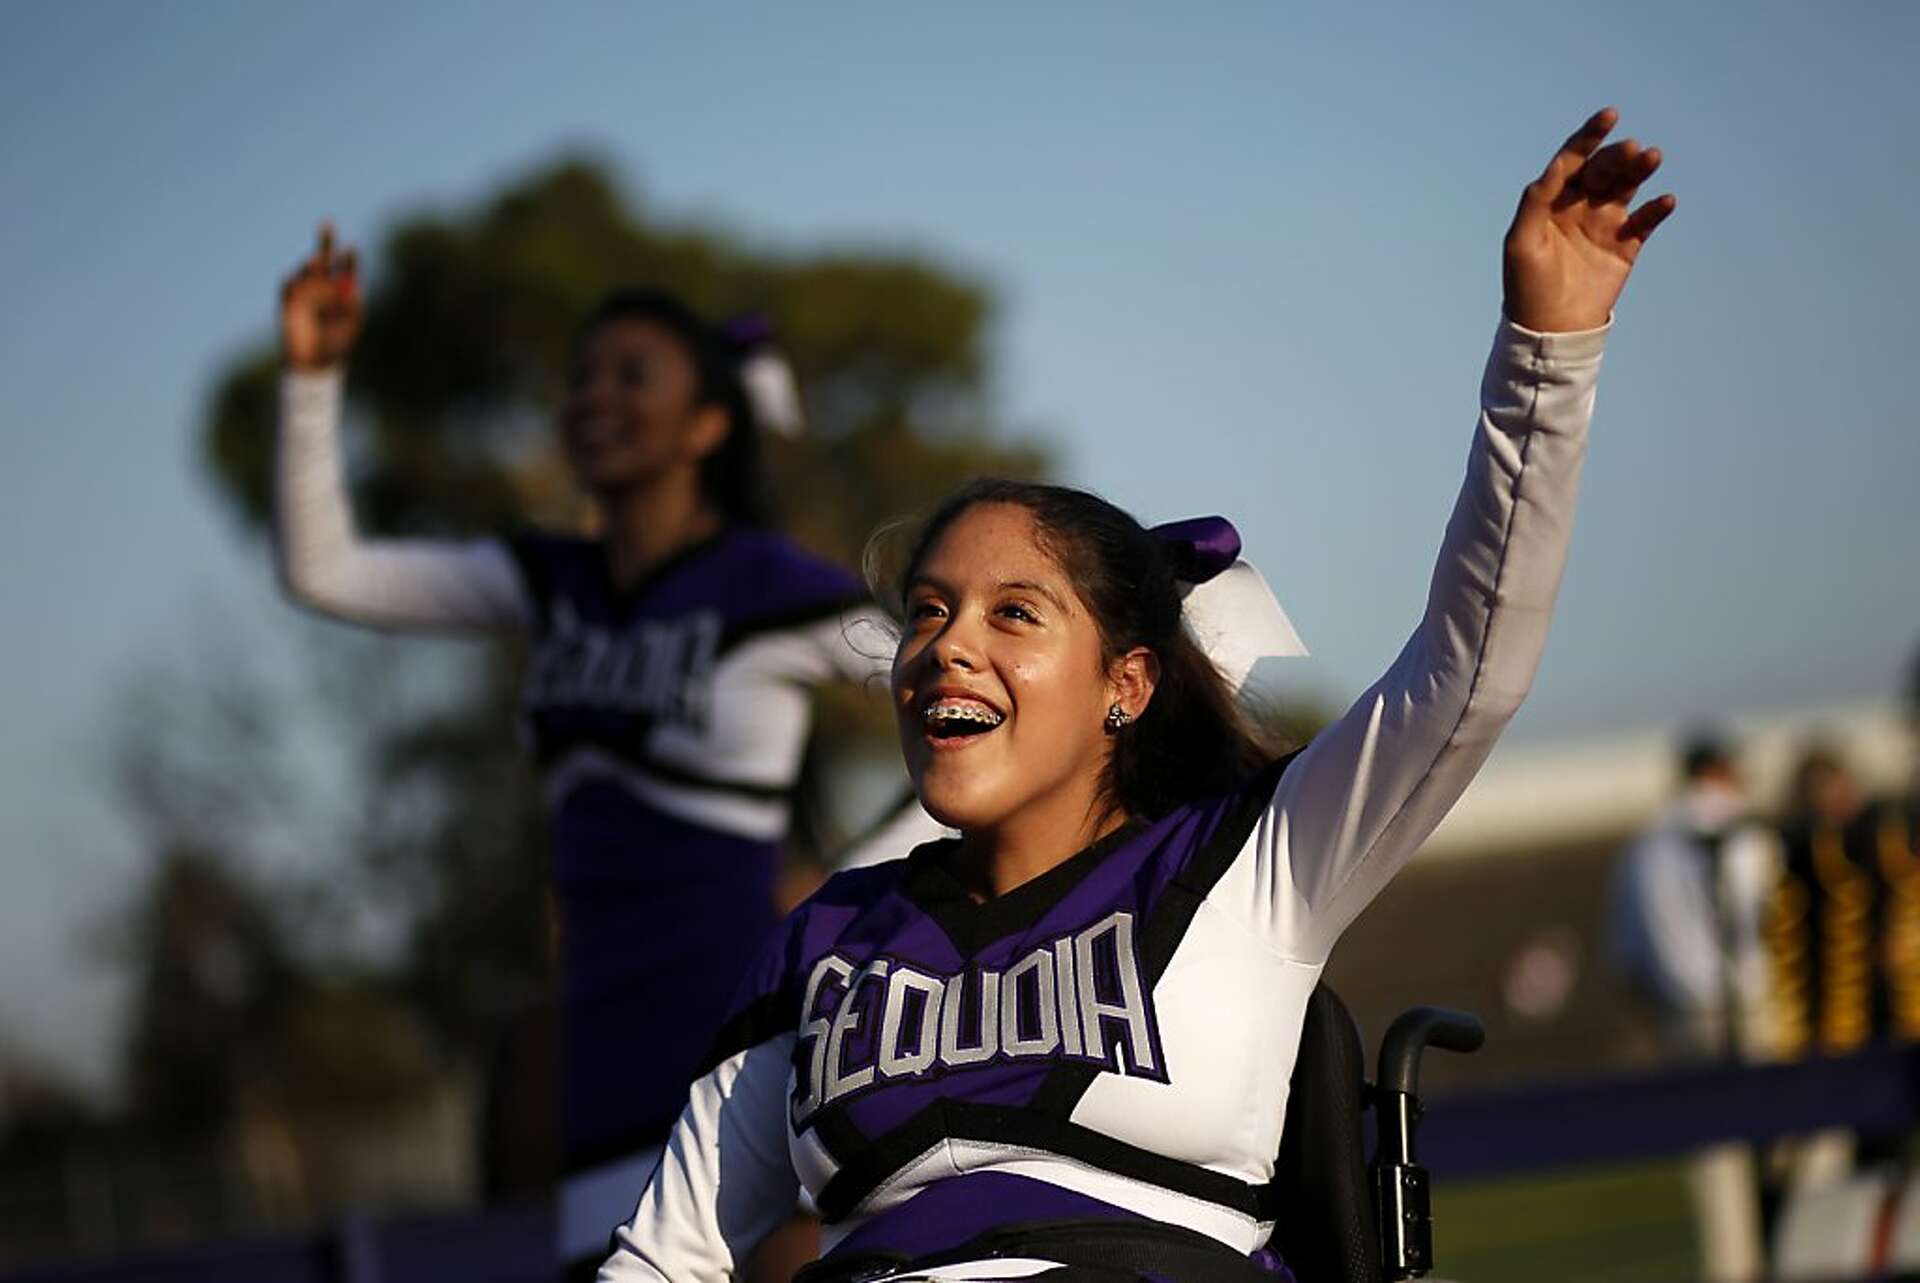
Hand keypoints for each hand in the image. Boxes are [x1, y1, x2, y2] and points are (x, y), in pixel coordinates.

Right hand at [280, 223, 361, 371]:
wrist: (315, 362)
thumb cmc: (338, 343)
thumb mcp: (351, 323)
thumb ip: (352, 304)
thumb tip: (351, 283)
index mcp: (343, 290)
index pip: (347, 267)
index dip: (349, 258)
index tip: (351, 248)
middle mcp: (323, 286)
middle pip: (324, 258)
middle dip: (325, 241)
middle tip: (327, 221)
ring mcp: (305, 291)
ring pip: (307, 270)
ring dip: (313, 272)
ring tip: (317, 275)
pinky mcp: (287, 299)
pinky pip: (288, 283)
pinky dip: (294, 282)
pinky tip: (298, 284)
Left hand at [1503, 108, 1674, 332]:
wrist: (1551, 330)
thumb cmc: (1526, 286)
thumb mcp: (1521, 242)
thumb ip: (1536, 201)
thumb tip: (1557, 166)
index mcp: (1552, 201)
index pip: (1573, 159)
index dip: (1589, 136)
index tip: (1609, 115)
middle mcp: (1579, 206)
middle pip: (1603, 169)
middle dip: (1617, 155)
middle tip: (1632, 150)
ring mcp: (1604, 224)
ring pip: (1627, 187)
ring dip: (1640, 170)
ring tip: (1651, 158)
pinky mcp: (1626, 246)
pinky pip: (1646, 220)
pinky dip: (1657, 209)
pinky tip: (1665, 200)